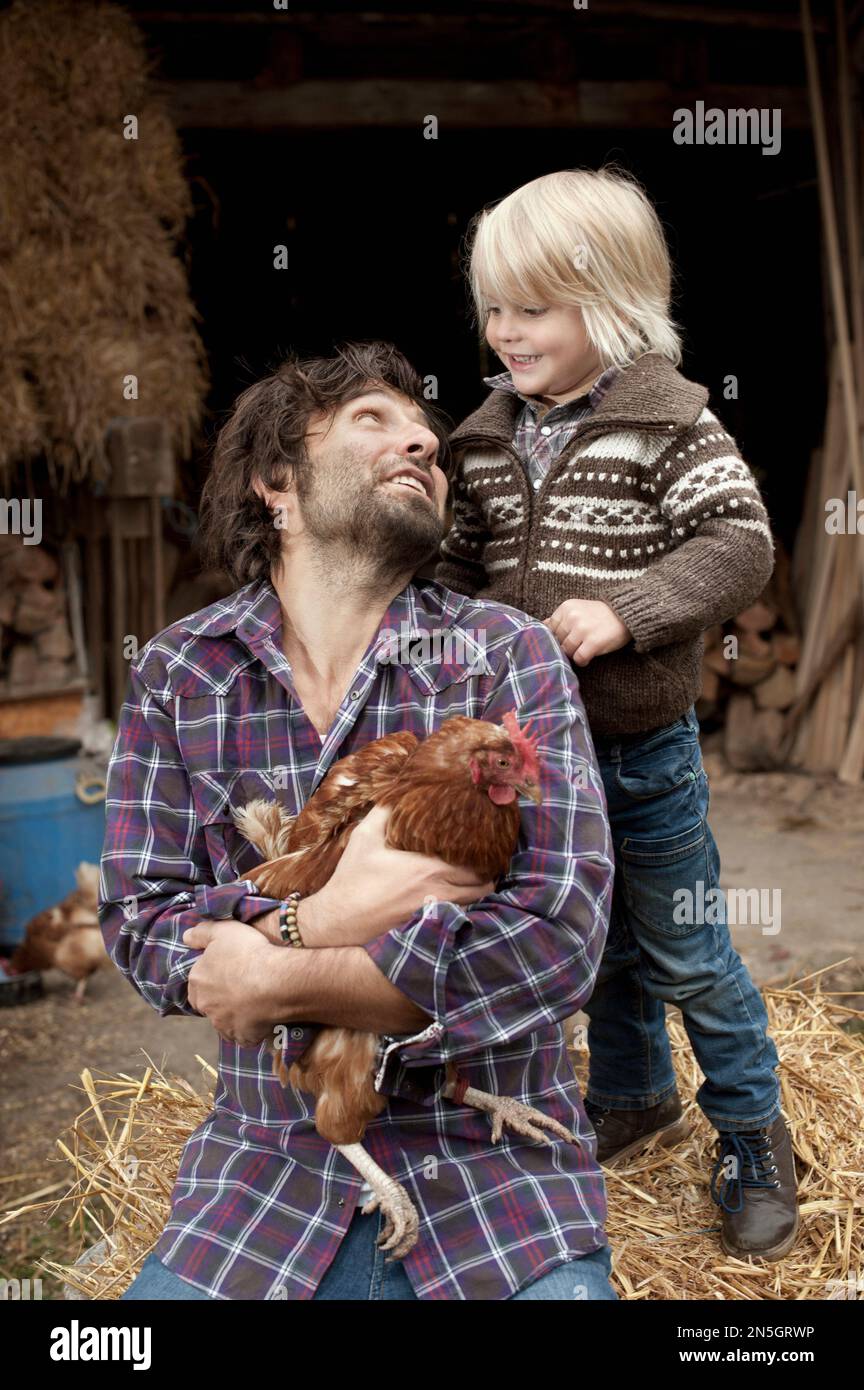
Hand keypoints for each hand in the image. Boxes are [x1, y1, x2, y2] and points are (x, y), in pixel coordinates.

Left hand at [182, 919, 281, 1045]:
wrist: (275, 982)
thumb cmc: (249, 953)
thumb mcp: (224, 930)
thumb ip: (202, 932)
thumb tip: (185, 937)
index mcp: (197, 980)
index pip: (197, 983)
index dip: (211, 978)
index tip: (228, 972)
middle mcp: (205, 1005)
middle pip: (208, 1004)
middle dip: (219, 1000)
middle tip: (240, 988)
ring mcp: (223, 1024)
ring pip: (224, 1022)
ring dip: (234, 1016)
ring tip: (254, 1003)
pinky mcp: (241, 1037)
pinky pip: (244, 1036)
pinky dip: (250, 1031)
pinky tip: (261, 1019)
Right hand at [298, 804, 495, 947]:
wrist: (339, 919)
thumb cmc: (352, 878)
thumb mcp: (364, 838)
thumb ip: (384, 812)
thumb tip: (396, 790)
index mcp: (428, 869)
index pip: (474, 863)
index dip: (485, 852)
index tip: (486, 841)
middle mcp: (439, 892)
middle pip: (482, 884)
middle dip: (487, 871)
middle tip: (486, 857)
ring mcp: (435, 912)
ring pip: (474, 902)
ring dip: (478, 888)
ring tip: (476, 875)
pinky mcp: (427, 926)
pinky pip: (459, 915)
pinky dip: (465, 904)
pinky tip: (458, 893)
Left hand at [544, 599, 630, 666]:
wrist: (625, 614)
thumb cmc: (599, 614)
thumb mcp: (577, 609)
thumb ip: (559, 618)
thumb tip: (539, 627)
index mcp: (566, 607)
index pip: (549, 630)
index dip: (557, 638)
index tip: (567, 638)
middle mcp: (572, 617)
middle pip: (557, 642)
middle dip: (566, 647)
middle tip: (578, 645)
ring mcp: (582, 630)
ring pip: (567, 651)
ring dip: (574, 654)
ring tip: (584, 649)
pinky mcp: (593, 642)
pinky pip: (579, 659)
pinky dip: (583, 661)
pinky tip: (589, 656)